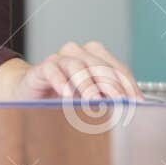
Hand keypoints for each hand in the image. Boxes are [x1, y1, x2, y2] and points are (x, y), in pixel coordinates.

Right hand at [0, 41, 139, 101]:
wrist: (28, 94)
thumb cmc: (63, 96)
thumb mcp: (90, 100)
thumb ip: (108, 100)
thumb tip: (130, 110)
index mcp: (97, 58)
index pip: (118, 69)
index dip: (129, 85)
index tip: (137, 103)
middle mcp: (80, 54)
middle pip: (100, 65)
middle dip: (112, 85)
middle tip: (120, 101)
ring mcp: (60, 60)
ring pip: (77, 65)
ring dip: (87, 83)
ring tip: (94, 100)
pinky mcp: (41, 69)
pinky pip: (51, 69)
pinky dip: (60, 81)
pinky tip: (66, 94)